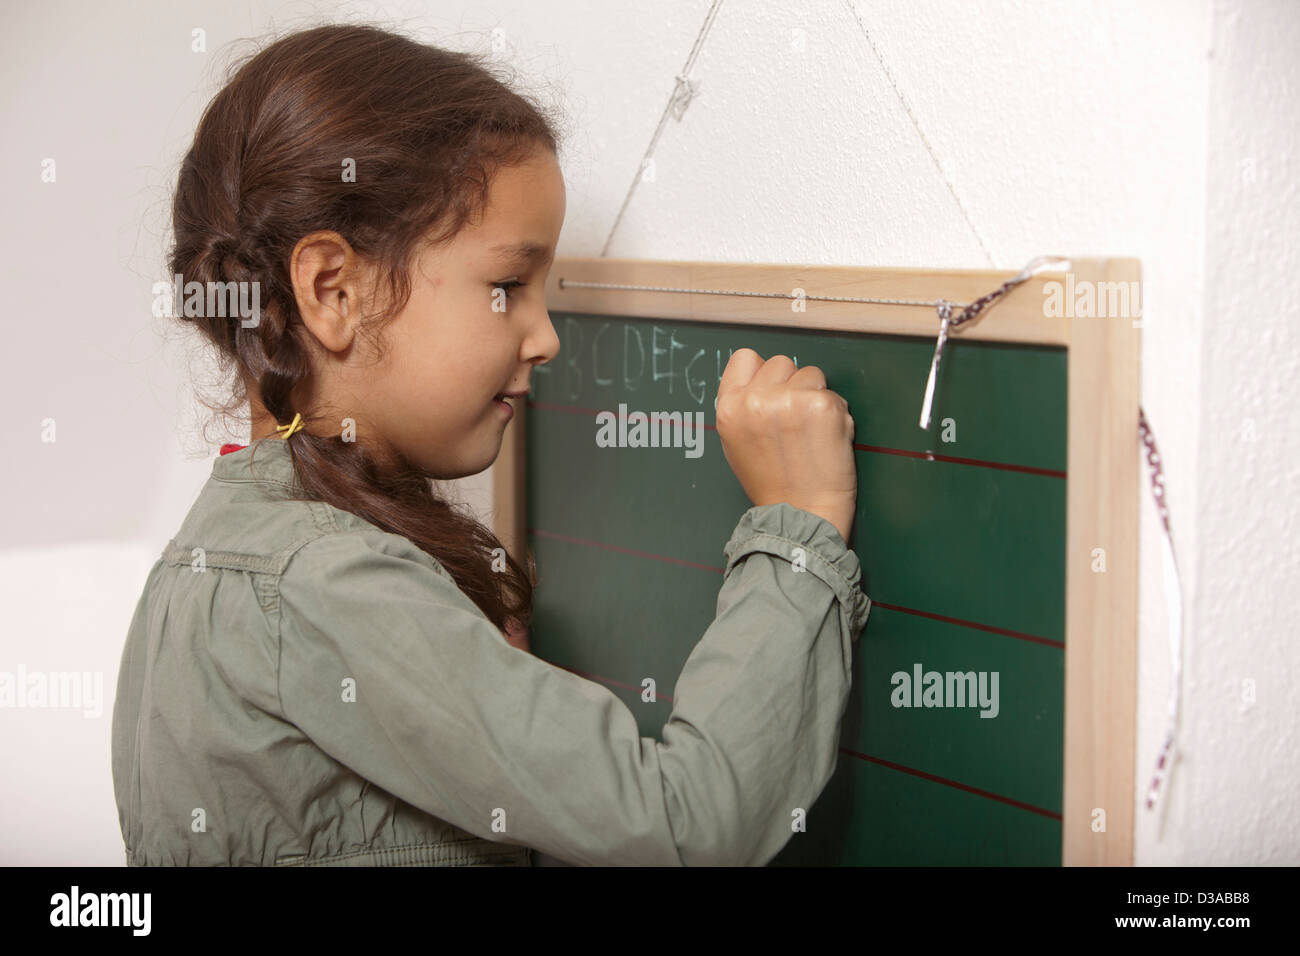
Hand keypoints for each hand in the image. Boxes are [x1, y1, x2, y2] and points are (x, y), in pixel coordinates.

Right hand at [715, 348, 856, 543]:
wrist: (801, 514)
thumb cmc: (772, 483)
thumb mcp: (737, 442)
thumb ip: (744, 406)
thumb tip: (764, 380)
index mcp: (730, 407)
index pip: (746, 358)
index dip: (763, 375)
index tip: (773, 396)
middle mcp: (756, 400)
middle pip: (782, 363)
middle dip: (792, 385)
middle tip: (795, 423)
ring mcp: (790, 401)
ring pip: (811, 374)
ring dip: (816, 397)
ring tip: (812, 433)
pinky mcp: (822, 406)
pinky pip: (834, 394)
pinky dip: (836, 413)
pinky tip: (827, 439)